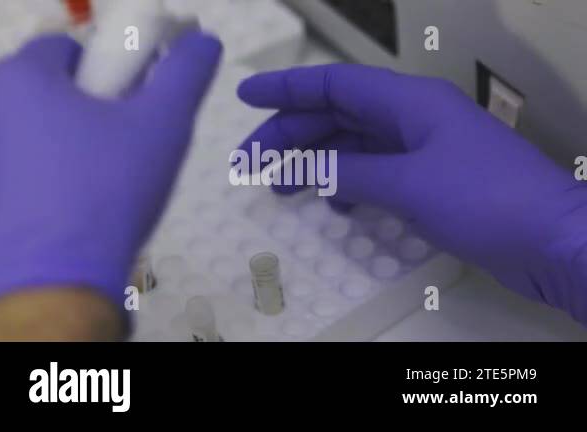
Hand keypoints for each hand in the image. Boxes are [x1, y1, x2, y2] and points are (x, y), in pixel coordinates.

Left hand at [0, 31, 221, 318]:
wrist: (56, 278)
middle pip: (54, 91)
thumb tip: (204, 42)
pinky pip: (27, 170)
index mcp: (22, 77)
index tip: (135, 104)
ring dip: (76, 145)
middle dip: (94, 110)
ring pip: (41, 133)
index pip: (69, 47)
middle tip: (128, 147)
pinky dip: (53, 178)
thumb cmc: (109, 187)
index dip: (110, 70)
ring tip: (109, 185)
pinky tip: (80, 208)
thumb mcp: (163, 123)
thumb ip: (186, 74)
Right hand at [237, 64, 586, 324]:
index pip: (334, 85)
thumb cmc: (481, 199)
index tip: (245, 98)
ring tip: (280, 189)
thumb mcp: (408, 184)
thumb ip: (350, 174)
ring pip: (352, 147)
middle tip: (249, 164)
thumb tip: (303, 172)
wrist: (550, 238)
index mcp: (407, 102)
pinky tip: (334, 205)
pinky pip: (373, 174)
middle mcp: (410, 119)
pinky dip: (347, 185)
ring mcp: (420, 151)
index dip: (286, 89)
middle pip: (336, 116)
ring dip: (315, 164)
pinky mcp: (428, 182)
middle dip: (290, 138)